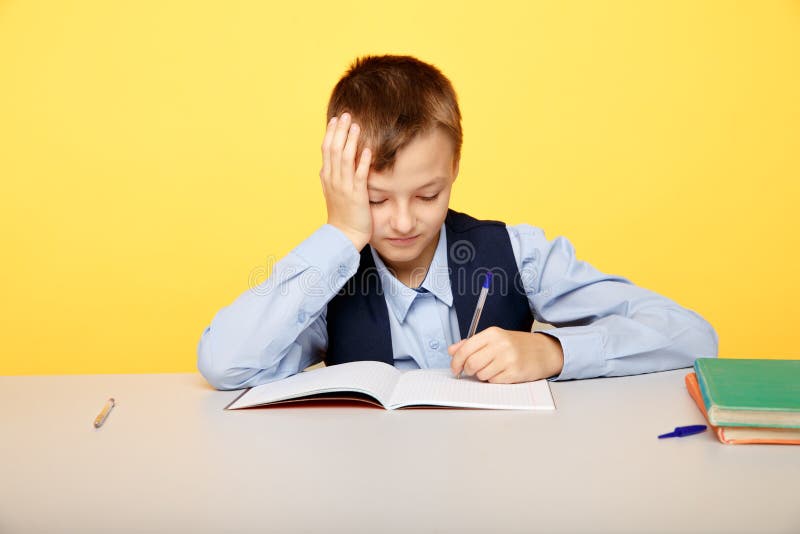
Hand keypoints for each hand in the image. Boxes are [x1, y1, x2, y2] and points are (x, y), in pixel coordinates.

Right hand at [320, 113, 372, 250]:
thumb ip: (334, 176)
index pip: (326, 149)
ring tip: (356, 126)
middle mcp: (333, 179)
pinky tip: (367, 150)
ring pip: (344, 159)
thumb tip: (331, 163)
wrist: (343, 235)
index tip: (336, 119)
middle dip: (340, 131)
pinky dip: (362, 162)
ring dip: (350, 141)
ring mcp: (344, 187)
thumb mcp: (334, 191)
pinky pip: (359, 176)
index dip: (331, 133)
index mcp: (327, 177)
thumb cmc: (342, 214)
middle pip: (333, 149)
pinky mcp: (356, 196)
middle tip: (346, 115)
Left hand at [448, 327, 563, 382]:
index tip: (455, 368)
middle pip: (471, 364)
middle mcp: (500, 345)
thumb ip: (471, 343)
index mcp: (492, 333)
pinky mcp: (515, 373)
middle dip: (468, 371)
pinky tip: (501, 373)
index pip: (465, 348)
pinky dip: (493, 380)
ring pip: (481, 375)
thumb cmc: (517, 345)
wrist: (544, 351)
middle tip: (471, 371)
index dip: (456, 361)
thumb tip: (451, 350)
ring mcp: (509, 359)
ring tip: (491, 369)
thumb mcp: (495, 338)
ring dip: (482, 376)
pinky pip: (494, 381)